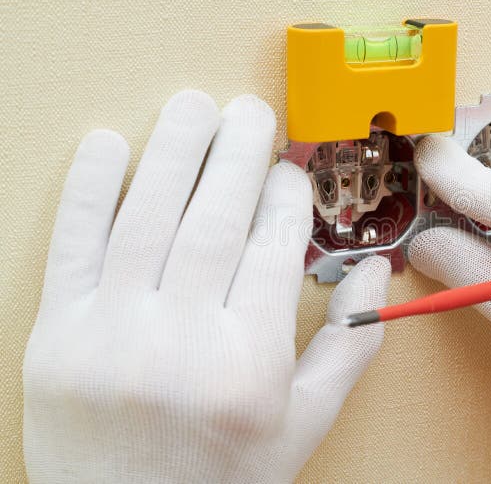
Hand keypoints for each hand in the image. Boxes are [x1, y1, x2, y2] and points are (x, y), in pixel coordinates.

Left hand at [23, 90, 386, 482]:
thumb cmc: (222, 479)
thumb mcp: (303, 425)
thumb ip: (348, 348)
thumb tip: (373, 275)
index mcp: (249, 366)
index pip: (273, 251)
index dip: (284, 199)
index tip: (289, 173)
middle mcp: (181, 343)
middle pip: (214, 221)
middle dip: (237, 154)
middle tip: (249, 111)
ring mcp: (110, 336)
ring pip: (147, 217)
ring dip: (173, 150)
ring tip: (194, 106)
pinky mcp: (55, 336)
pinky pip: (71, 247)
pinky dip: (86, 189)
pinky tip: (105, 145)